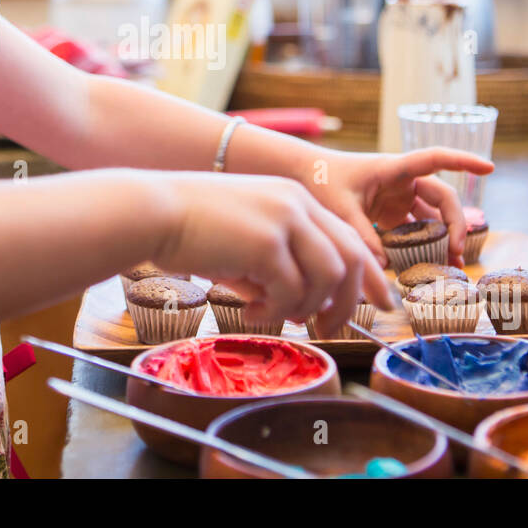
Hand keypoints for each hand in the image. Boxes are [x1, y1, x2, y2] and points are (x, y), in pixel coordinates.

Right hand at [153, 172, 392, 337]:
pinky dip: (276, 310)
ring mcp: (285, 220)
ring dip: (305, 307)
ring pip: (326, 278)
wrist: (154, 212)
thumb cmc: (192, 228)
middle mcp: (297, 204)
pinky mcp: (267, 242)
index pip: (349, 239)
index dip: (366, 277)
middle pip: (349, 259)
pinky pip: (290, 291)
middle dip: (345, 302)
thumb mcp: (246, 242)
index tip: (373, 304)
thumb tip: (299, 308)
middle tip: (329, 328)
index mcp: (296, 198)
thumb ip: (278, 268)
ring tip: (275, 316)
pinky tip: (249, 311)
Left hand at [297, 148, 494, 267]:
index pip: (435, 159)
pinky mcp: (393, 212)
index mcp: (393, 168)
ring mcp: (400, 197)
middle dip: (455, 223)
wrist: (306, 177)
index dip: (464, 161)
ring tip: (451, 266)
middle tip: (455, 251)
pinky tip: (429, 266)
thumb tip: (382, 265)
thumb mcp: (338, 207)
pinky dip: (424, 246)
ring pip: (433, 216)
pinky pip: (417, 228)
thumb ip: (360, 233)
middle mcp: (403, 180)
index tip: (490, 167)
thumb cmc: (322, 180)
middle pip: (442, 197)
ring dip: (444, 238)